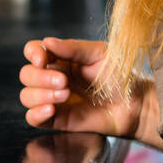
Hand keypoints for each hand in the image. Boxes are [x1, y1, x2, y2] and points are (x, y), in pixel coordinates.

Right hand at [20, 37, 148, 139]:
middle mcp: (55, 77)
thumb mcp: (100, 54)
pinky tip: (51, 109)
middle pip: (27, 74)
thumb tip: (47, 42)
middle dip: (41, 77)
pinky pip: (33, 118)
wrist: (135, 105)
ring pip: (27, 96)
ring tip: (65, 95)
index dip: (33, 53)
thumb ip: (73, 48)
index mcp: (63, 58)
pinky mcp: (58, 120)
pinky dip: (36, 113)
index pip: (34, 51)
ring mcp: (55, 99)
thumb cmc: (122, 76)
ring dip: (40, 94)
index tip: (43, 59)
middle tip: (64, 81)